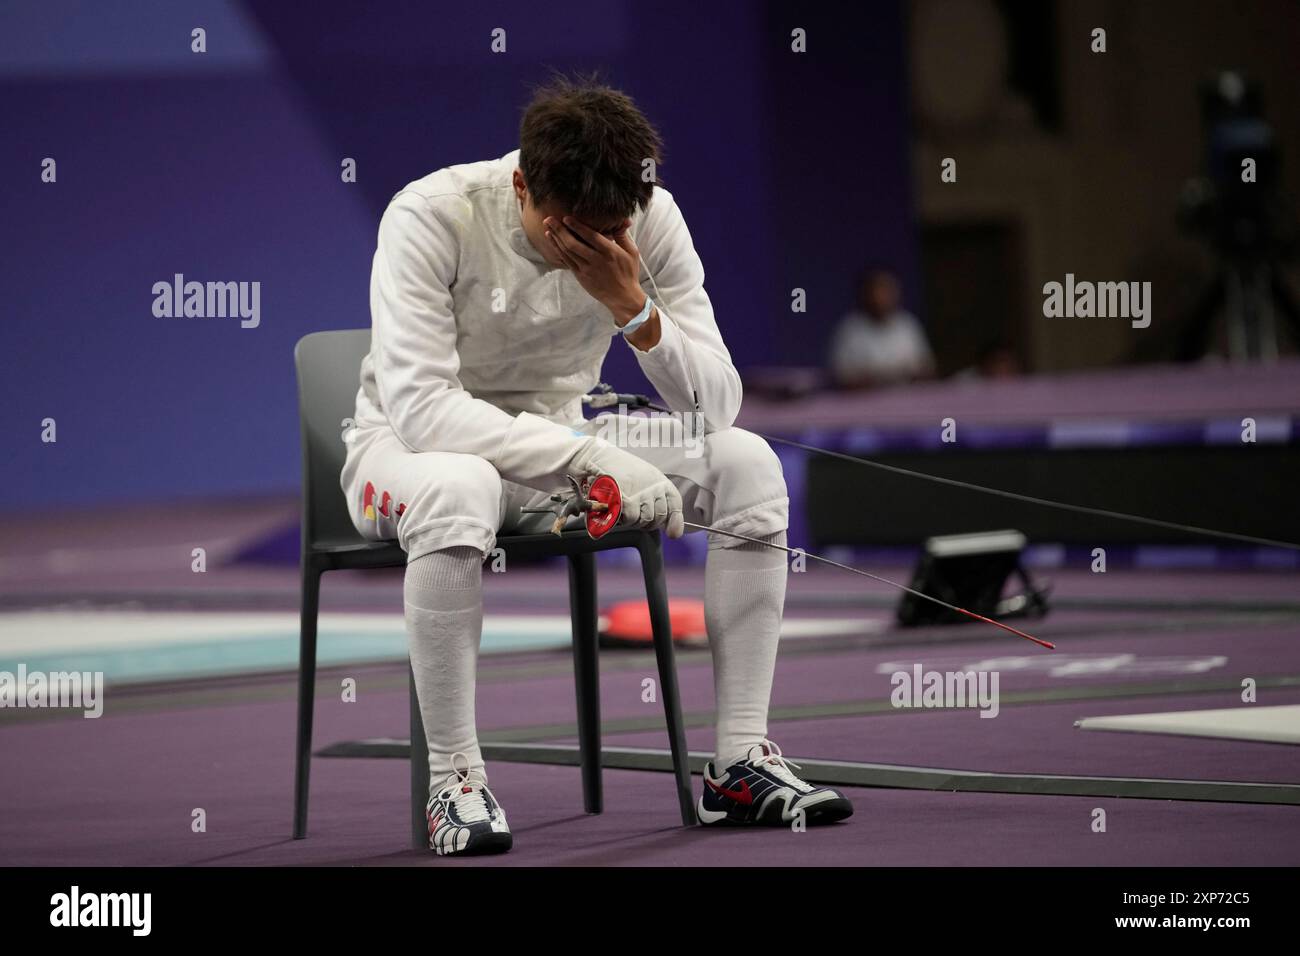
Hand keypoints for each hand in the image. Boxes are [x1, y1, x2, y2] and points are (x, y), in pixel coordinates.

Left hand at [544, 216, 645, 323]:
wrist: (623, 297)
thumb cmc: (628, 273)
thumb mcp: (632, 252)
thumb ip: (623, 235)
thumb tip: (623, 219)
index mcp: (609, 252)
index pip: (590, 236)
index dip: (577, 226)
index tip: (566, 217)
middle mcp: (596, 260)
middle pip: (573, 243)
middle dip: (559, 230)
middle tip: (549, 218)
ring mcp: (587, 270)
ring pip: (567, 252)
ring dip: (556, 238)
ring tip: (547, 226)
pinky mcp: (581, 277)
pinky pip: (566, 261)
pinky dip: (558, 249)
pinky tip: (552, 240)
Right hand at [568, 438, 684, 537]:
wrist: (599, 457)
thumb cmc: (620, 471)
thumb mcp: (644, 481)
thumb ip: (658, 501)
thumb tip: (674, 531)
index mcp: (661, 480)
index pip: (675, 505)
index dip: (674, 521)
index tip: (671, 532)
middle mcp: (654, 486)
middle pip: (659, 516)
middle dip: (648, 522)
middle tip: (636, 516)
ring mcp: (641, 492)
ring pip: (646, 519)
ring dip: (634, 521)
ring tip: (624, 511)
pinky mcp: (627, 498)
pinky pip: (632, 519)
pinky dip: (623, 519)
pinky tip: (618, 510)